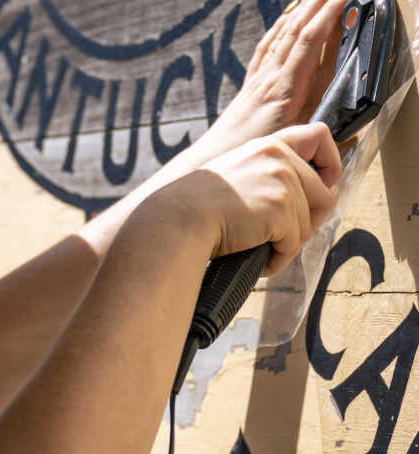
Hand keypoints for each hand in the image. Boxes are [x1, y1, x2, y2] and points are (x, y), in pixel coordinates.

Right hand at [162, 123, 340, 275]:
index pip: (318, 136)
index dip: (329, 162)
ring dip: (288, 243)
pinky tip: (259, 260)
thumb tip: (292, 198)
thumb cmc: (195, 204)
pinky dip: (278, 258)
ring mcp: (283, 182)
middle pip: (323, 194)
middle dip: (307, 221)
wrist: (179, 218)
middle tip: (282, 236)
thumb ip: (264, 174)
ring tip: (261, 248)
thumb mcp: (233, 173)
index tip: (324, 181)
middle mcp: (279, 158)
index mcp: (268, 145)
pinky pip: (294, 244)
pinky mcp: (282, 209)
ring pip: (309, 223)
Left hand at [203, 0, 345, 153]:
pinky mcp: (250, 84)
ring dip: (299, 13)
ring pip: (280, 36)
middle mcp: (269, 77)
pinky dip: (277, 30)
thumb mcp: (293, 140)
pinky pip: (266, 49)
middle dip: (316, 5)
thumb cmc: (250, 151)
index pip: (309, 41)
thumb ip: (319, 127)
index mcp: (284, 88)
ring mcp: (258, 78)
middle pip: (295, 31)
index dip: (327, 16)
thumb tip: (345, 121)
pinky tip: (282, 24)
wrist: (213, 156)